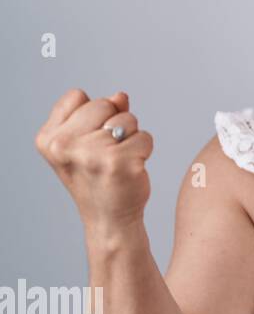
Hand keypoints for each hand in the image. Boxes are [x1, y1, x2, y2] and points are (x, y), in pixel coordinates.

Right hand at [35, 89, 153, 231]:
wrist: (109, 217)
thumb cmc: (98, 176)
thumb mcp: (86, 142)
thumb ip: (100, 114)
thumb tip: (121, 96)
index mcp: (48, 139)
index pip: (77, 96)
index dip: (92, 113)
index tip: (88, 139)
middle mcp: (64, 145)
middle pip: (104, 103)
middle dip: (114, 122)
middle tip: (106, 153)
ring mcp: (91, 153)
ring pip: (128, 119)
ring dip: (131, 137)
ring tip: (118, 161)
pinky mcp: (119, 162)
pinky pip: (145, 136)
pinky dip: (144, 149)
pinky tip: (131, 169)